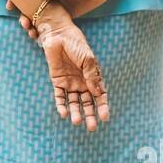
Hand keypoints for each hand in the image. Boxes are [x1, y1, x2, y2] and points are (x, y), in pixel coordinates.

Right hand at [5, 0, 114, 38]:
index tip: (9, 6)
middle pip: (31, 8)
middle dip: (24, 16)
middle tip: (24, 24)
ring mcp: (56, 8)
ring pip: (40, 18)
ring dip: (34, 26)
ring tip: (32, 35)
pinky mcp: (65, 16)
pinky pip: (52, 25)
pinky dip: (46, 32)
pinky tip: (42, 39)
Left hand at [36, 16, 110, 130]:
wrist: (58, 34)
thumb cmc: (76, 44)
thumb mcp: (88, 59)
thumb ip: (92, 76)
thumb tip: (97, 93)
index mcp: (92, 77)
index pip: (100, 96)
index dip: (103, 107)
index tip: (105, 117)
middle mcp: (82, 82)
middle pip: (87, 103)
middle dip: (90, 115)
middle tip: (92, 128)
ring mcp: (70, 83)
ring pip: (74, 102)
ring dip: (76, 113)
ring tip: (77, 122)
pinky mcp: (57, 81)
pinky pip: (60, 96)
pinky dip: (61, 105)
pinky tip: (64, 113)